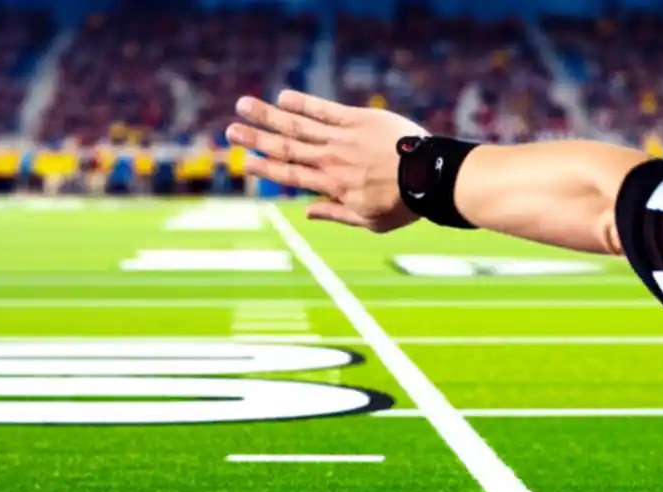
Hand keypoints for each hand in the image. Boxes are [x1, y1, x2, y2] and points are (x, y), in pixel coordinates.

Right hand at [226, 90, 427, 232]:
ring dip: (269, 116)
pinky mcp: (358, 119)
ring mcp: (343, 138)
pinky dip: (303, 103)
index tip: (244, 163)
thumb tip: (305, 214)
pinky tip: (283, 97)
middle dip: (256, 140)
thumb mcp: (369, 222)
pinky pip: (324, 109)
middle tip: (231, 131)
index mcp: (332, 186)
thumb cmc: (404, 204)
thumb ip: (336, 215)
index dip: (265, 169)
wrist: (431, 177)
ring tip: (244, 106)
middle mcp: (331, 161)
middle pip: (286, 148)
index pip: (291, 175)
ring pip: (298, 125)